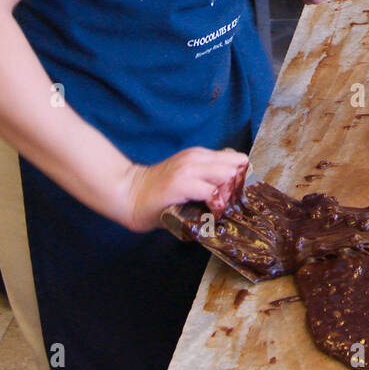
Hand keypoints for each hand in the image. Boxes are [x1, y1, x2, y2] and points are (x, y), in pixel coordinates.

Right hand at [121, 147, 249, 232]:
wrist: (128, 194)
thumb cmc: (158, 192)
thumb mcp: (187, 178)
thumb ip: (206, 179)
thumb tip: (232, 192)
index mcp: (199, 155)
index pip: (235, 158)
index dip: (240, 177)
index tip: (234, 194)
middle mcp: (196, 158)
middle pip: (236, 165)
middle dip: (237, 187)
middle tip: (227, 204)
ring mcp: (188, 169)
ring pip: (228, 175)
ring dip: (228, 195)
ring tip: (218, 208)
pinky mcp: (180, 183)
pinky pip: (211, 191)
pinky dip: (215, 204)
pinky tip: (209, 213)